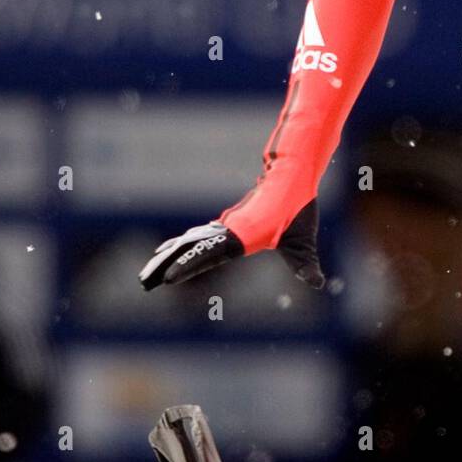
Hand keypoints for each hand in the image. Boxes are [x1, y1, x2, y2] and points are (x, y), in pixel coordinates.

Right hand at [139, 200, 324, 290]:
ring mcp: (223, 226)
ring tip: (146, 276)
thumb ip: (306, 265)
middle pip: (189, 248)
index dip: (188, 266)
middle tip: (143, 283)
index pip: (209, 254)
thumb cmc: (297, 209)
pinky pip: (196, 237)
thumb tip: (318, 284)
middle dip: (165, 265)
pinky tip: (166, 252)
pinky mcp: (225, 225)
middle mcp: (227, 230)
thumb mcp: (303, 241)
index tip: (168, 279)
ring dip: (167, 257)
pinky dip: (179, 246)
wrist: (291, 177)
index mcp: (241, 235)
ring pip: (188, 242)